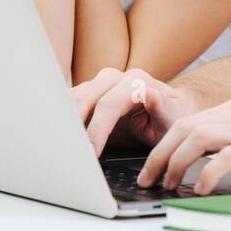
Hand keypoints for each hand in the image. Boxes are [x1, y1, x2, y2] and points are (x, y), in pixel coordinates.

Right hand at [71, 67, 200, 154]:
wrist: (167, 110)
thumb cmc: (170, 116)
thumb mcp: (172, 118)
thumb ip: (162, 108)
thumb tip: (151, 96)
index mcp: (136, 81)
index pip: (108, 105)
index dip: (97, 130)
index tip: (91, 152)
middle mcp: (114, 78)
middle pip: (84, 98)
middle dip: (72, 125)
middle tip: (67, 152)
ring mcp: (98, 84)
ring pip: (72, 98)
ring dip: (63, 121)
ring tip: (58, 146)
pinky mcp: (88, 94)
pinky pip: (69, 104)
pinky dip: (62, 120)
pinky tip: (58, 137)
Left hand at [136, 96, 230, 194]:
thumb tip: (201, 166)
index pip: (189, 120)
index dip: (163, 144)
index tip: (152, 169)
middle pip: (186, 125)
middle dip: (160, 153)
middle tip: (148, 179)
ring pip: (199, 136)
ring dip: (175, 163)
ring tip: (169, 185)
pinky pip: (226, 157)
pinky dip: (206, 174)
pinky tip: (201, 190)